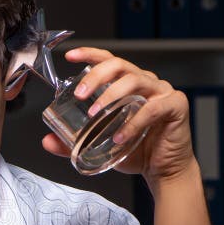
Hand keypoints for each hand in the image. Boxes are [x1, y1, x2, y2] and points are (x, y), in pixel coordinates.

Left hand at [42, 47, 194, 184]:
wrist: (164, 170)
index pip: (109, 60)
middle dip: (96, 75)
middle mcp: (145, 82)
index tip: (70, 56)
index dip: (90, 54)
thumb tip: (48, 141)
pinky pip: (152, 109)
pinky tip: (120, 136)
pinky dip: (133, 123)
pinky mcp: (175, 106)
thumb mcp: (99, 144)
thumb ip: (73, 142)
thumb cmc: (136, 151)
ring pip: (135, 81)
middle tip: (80, 93)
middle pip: (119, 65)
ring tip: (96, 115)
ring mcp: (162, 92)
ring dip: (112, 96)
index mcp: (128, 84)